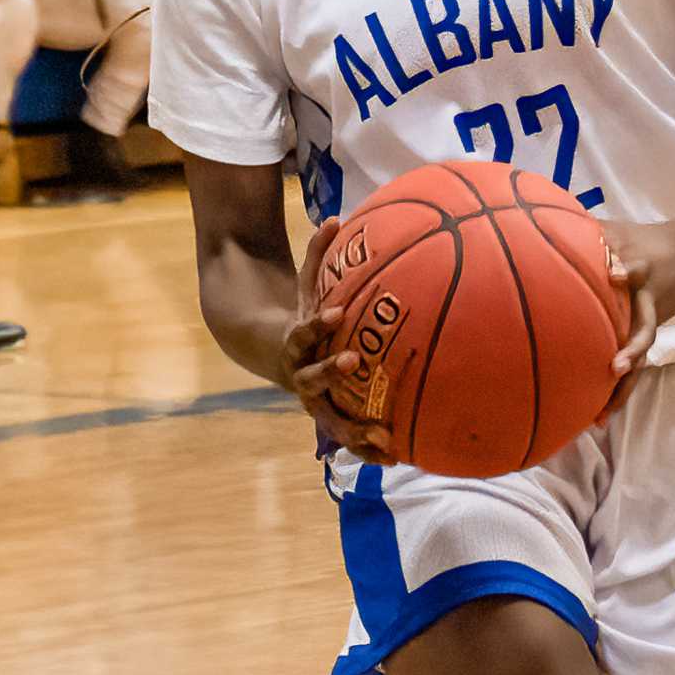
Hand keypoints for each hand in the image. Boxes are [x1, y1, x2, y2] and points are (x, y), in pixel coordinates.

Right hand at [277, 218, 395, 459]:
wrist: (275, 354)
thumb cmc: (303, 314)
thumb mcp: (306, 285)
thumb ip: (316, 255)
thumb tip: (335, 217)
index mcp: (296, 341)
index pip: (303, 330)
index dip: (317, 323)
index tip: (335, 312)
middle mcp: (302, 375)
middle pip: (312, 379)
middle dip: (331, 373)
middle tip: (355, 363)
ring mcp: (315, 400)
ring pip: (332, 419)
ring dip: (355, 428)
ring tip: (385, 436)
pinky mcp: (329, 417)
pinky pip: (349, 437)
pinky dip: (369, 449)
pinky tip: (398, 457)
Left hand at [594, 218, 674, 421]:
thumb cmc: (643, 239)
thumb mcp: (618, 228)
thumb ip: (585, 230)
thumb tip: (532, 220)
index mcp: (640, 267)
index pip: (635, 267)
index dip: (627, 270)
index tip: (616, 273)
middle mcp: (648, 299)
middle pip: (645, 327)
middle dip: (632, 348)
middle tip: (615, 366)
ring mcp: (650, 320)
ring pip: (641, 357)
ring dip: (623, 385)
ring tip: (602, 413)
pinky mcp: (648, 334)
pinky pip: (635, 366)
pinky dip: (619, 391)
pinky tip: (598, 417)